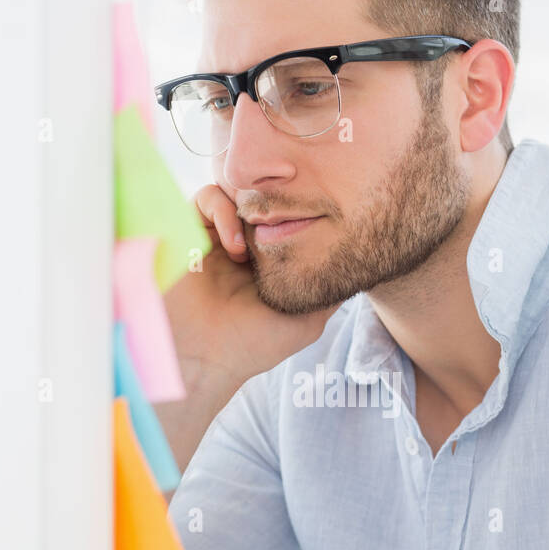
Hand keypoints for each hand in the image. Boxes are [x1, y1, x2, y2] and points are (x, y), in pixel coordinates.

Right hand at [165, 182, 338, 394]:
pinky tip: (234, 247)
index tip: (313, 219)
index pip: (285, 218)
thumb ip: (329, 290)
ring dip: (250, 209)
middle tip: (287, 219)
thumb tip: (361, 265)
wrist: (202, 357)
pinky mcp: (187, 231)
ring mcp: (214, 237)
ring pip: (236, 192)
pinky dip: (223, 210)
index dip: (298, 213)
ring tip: (254, 246)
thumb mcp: (307, 320)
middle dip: (276, 203)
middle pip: (262, 200)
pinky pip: (206, 197)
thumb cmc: (252, 344)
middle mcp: (240, 246)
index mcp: (266, 262)